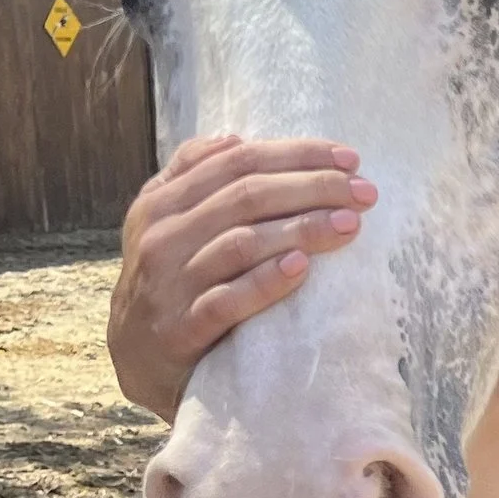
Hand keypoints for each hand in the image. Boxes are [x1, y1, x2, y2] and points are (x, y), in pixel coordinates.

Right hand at [107, 134, 376, 420]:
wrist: (133, 359)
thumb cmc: (168, 282)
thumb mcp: (165, 223)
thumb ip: (192, 176)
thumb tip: (235, 138)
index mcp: (162, 201)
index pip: (238, 162)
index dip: (297, 155)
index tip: (351, 159)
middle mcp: (163, 236)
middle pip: (246, 196)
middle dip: (313, 188)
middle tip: (365, 193)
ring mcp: (170, 283)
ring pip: (241, 243)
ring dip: (302, 229)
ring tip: (349, 224)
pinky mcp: (181, 330)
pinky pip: (228, 301)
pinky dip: (267, 282)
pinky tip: (303, 268)